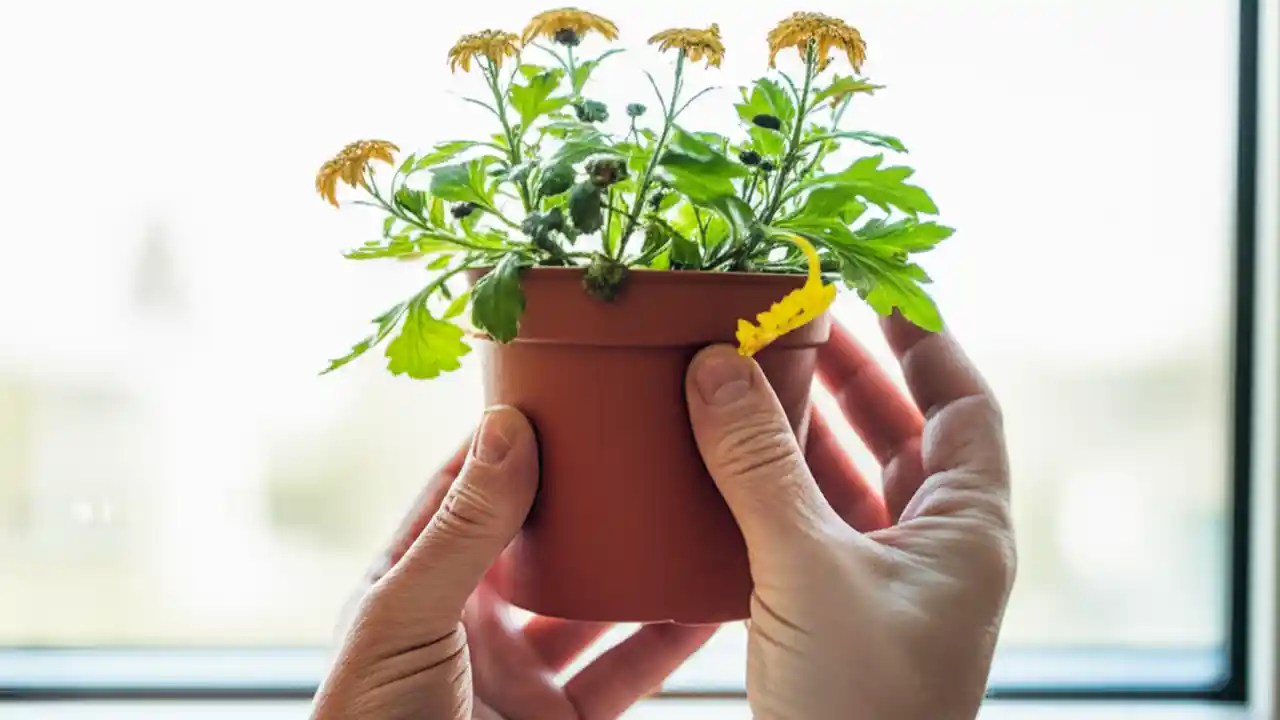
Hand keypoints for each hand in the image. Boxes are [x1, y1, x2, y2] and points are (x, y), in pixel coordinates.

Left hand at [312, 407, 715, 719]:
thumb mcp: (409, 614)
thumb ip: (463, 530)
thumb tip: (508, 427)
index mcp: (418, 579)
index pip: (466, 486)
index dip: (511, 439)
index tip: (566, 393)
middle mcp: (472, 619)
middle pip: (541, 540)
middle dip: (588, 494)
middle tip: (644, 439)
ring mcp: (519, 671)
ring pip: (594, 603)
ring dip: (638, 564)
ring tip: (688, 508)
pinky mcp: (563, 719)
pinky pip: (627, 669)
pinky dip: (669, 639)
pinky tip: (705, 600)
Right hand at [685, 316, 1015, 719]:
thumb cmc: (860, 706)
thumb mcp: (808, 569)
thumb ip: (759, 466)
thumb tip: (717, 364)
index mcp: (967, 530)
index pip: (966, 405)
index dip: (926, 341)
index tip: (878, 288)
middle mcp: (939, 551)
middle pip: (907, 435)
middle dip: (853, 378)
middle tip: (796, 323)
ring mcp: (891, 585)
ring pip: (857, 481)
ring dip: (809, 430)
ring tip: (755, 376)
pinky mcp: (843, 614)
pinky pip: (817, 525)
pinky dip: (780, 487)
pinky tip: (731, 464)